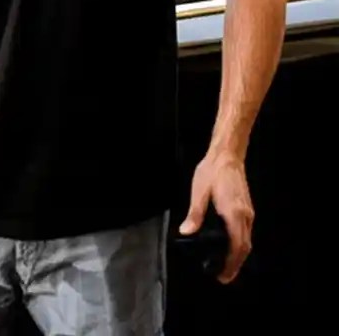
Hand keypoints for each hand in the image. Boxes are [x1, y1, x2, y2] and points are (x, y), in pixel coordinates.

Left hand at [179, 152, 254, 283]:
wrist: (227, 156)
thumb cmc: (211, 172)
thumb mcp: (198, 192)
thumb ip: (194, 214)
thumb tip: (186, 232)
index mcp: (233, 213)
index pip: (237, 245)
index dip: (231, 263)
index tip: (223, 275)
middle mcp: (244, 215)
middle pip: (245, 246)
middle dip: (235, 264)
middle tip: (223, 277)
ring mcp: (248, 212)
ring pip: (247, 240)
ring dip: (238, 255)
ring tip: (225, 266)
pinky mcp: (246, 209)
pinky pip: (246, 232)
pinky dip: (239, 244)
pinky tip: (229, 247)